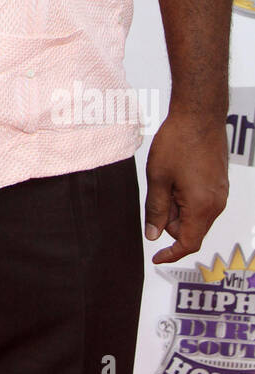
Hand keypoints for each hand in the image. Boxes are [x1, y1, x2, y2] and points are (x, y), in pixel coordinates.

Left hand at [144, 108, 228, 263]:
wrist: (200, 116)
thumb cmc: (179, 142)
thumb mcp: (158, 178)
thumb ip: (156, 210)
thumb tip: (153, 235)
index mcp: (202, 207)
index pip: (188, 243)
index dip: (171, 254)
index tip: (156, 258)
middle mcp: (216, 204)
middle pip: (192, 230)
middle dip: (171, 222)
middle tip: (157, 195)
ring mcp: (220, 193)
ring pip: (196, 215)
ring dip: (178, 208)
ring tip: (166, 180)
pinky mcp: (220, 183)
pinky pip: (202, 202)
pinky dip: (186, 198)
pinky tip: (176, 177)